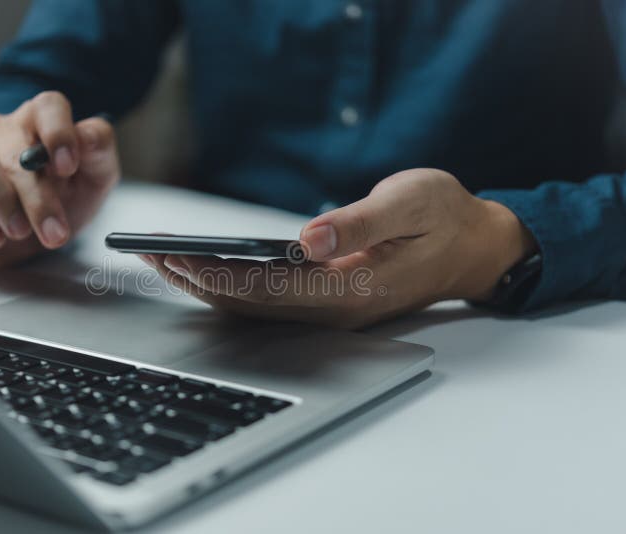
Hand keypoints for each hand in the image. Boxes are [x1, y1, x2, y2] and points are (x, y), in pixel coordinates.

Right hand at [0, 91, 119, 265]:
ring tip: (22, 232)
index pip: (49, 107)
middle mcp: (3, 130)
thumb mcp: (97, 174)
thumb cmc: (68, 193)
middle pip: (14, 149)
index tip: (67, 167)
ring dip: (2, 204)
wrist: (38, 230)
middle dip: (37, 197)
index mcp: (42, 119)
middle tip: (54, 231)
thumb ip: (99, 150)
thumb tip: (89, 137)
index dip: (58, 134)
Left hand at [143, 169, 535, 328]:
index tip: (179, 257)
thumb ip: (360, 221)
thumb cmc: (445, 217)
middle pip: (251, 303)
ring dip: (206, 285)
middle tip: (151, 256)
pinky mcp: (325, 297)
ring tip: (163, 260)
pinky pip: (266, 297)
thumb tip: (309, 237)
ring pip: (253, 305)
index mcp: (352, 287)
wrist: (474, 245)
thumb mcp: (411, 203)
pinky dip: (229, 283)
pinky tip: (204, 266)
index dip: (220, 274)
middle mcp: (335, 307)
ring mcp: (329, 307)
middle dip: (198, 281)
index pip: (270, 288)